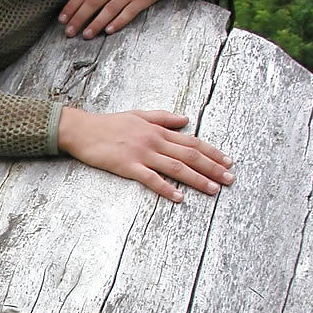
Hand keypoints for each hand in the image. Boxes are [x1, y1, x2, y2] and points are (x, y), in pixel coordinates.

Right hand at [57, 106, 233, 202]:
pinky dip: (166, 188)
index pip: (191, 141)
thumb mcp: (139, 115)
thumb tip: (186, 119)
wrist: (82, 130)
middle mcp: (154, 140)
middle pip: (189, 154)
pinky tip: (179, 197)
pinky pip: (151, 179)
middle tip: (230, 179)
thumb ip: (163, 118)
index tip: (228, 161)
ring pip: (176, 167)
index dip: (212, 152)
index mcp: (158, 129)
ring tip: (213, 189)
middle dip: (212, 167)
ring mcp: (141, 154)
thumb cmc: (110, 124)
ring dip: (197, 179)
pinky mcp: (128, 166)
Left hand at [59, 0, 184, 38]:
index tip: (61, 20)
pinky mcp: (143, 0)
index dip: (71, 6)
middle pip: (93, 2)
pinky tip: (110, 31)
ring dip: (96, 22)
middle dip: (79, 17)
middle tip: (69, 33)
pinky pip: (130, 11)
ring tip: (86, 35)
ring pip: (109, 8)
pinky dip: (119, 21)